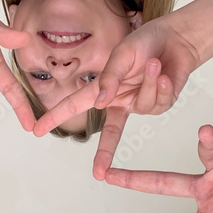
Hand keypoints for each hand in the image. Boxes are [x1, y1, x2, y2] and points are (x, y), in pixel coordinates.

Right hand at [33, 17, 201, 177]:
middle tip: (98, 174)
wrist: (176, 38)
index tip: (37, 130)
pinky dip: (163, 86)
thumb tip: (101, 103)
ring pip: (144, 105)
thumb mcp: (122, 54)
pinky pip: (160, 103)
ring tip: (154, 63)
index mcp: (103, 88)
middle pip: (111, 132)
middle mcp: (120, 100)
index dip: (55, 117)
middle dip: (105, 153)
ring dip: (150, 83)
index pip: (75, 104)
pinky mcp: (161, 104)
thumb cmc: (145, 42)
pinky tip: (164, 73)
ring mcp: (141, 104)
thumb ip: (110, 77)